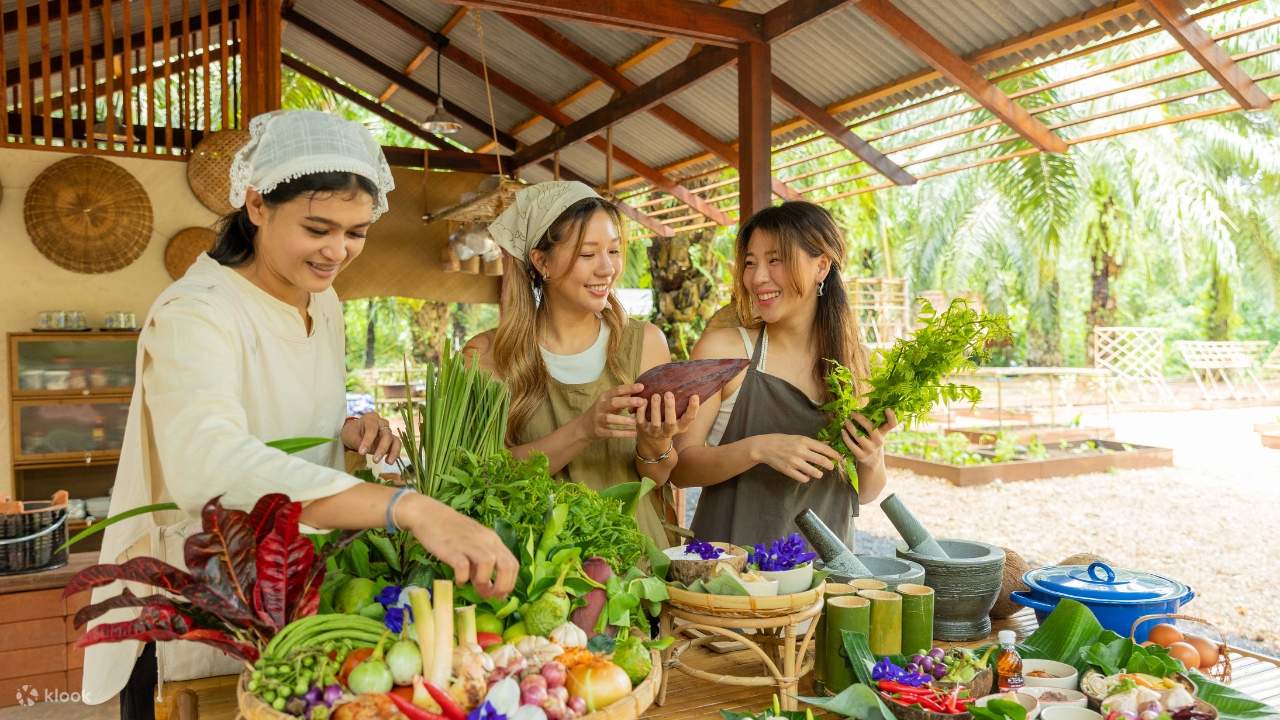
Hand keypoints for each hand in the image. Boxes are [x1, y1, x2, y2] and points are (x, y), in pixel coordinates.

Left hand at [341, 412, 401, 463]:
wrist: (355, 434)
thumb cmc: (352, 433)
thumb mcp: (349, 436)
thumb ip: (357, 442)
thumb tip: (365, 451)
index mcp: (371, 418)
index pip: (372, 429)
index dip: (368, 441)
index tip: (361, 452)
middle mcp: (382, 423)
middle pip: (386, 434)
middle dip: (382, 448)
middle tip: (375, 460)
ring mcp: (388, 432)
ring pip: (395, 440)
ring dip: (393, 451)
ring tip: (388, 462)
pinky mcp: (391, 440)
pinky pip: (396, 446)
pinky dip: (395, 453)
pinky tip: (389, 461)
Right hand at [399, 494, 518, 597]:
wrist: (429, 514)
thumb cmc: (451, 531)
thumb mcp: (473, 543)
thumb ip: (482, 563)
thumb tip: (489, 588)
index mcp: (493, 540)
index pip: (513, 564)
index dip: (510, 583)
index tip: (500, 595)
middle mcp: (485, 541)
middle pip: (506, 566)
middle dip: (502, 586)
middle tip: (490, 596)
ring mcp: (469, 544)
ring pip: (489, 563)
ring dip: (484, 581)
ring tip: (474, 587)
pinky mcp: (452, 548)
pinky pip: (463, 566)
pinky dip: (463, 577)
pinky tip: (458, 581)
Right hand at [578, 383, 646, 440]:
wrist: (584, 427)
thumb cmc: (602, 411)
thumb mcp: (609, 402)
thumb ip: (622, 397)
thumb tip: (639, 389)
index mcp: (604, 397)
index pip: (617, 390)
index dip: (629, 388)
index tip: (642, 387)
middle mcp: (601, 407)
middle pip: (613, 402)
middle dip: (628, 401)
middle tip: (642, 401)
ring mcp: (599, 419)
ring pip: (610, 418)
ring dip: (623, 419)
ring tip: (636, 420)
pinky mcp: (599, 431)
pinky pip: (612, 433)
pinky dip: (623, 434)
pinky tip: (634, 434)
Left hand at [635, 392, 700, 456]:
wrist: (653, 442)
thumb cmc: (668, 424)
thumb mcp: (679, 420)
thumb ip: (683, 407)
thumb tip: (691, 388)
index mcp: (680, 426)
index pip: (689, 419)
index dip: (693, 408)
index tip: (694, 396)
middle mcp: (668, 431)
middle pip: (670, 422)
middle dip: (669, 408)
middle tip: (669, 393)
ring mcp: (655, 431)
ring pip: (655, 422)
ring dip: (655, 408)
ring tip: (655, 395)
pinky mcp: (642, 429)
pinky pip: (640, 421)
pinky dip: (641, 411)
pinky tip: (642, 400)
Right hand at [750, 433, 842, 482]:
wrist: (765, 447)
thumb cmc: (783, 441)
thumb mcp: (798, 438)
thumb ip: (812, 443)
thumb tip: (827, 445)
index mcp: (804, 441)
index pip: (824, 449)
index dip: (834, 454)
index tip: (840, 457)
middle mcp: (801, 451)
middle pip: (822, 461)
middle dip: (830, 465)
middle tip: (831, 466)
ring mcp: (795, 462)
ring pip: (814, 472)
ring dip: (819, 473)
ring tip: (818, 473)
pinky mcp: (788, 470)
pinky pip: (803, 478)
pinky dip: (807, 478)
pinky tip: (806, 475)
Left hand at [841, 408, 898, 463]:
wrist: (872, 462)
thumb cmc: (872, 441)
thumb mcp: (876, 432)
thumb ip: (873, 420)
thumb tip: (867, 400)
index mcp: (883, 432)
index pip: (892, 424)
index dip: (891, 417)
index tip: (887, 408)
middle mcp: (879, 441)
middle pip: (871, 428)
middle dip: (861, 419)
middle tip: (852, 413)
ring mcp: (870, 449)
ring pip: (859, 436)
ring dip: (851, 427)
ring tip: (845, 421)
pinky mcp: (862, 456)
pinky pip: (852, 446)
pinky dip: (846, 437)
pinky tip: (842, 431)